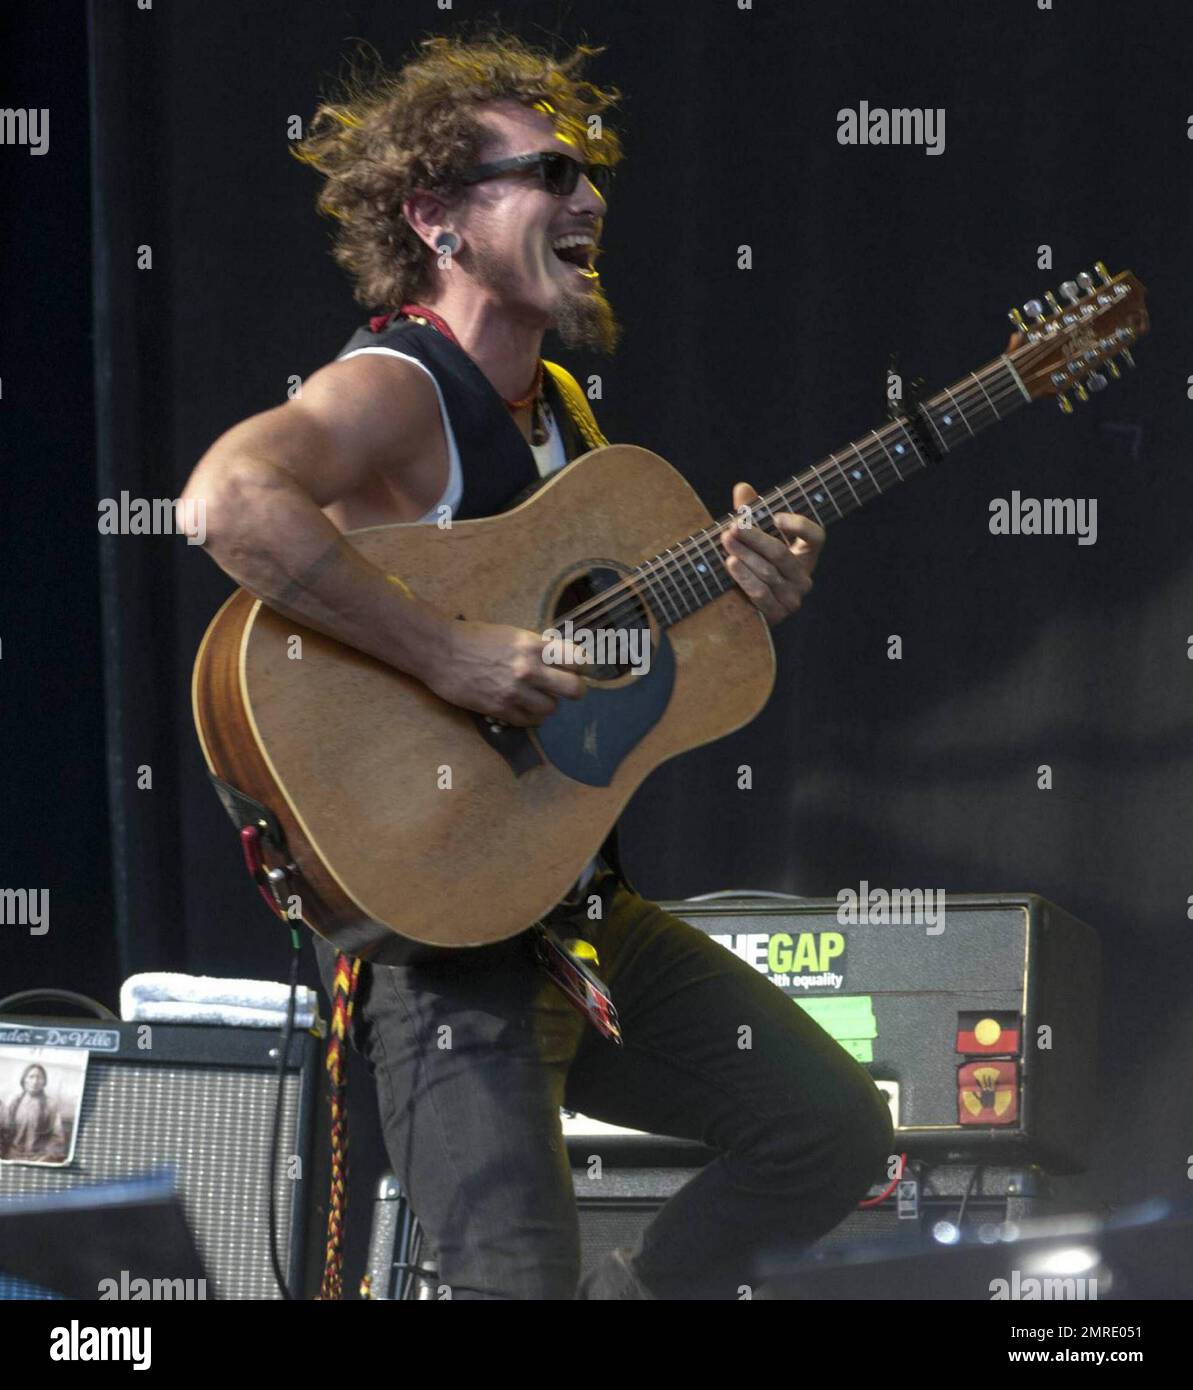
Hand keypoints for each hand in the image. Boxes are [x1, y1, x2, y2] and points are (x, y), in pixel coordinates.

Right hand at [423, 619, 585, 726]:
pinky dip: (530, 716)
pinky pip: (530, 721)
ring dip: (547, 704)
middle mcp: (529, 669)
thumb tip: (560, 660)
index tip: (574, 667)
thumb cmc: (475, 638)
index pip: (578, 660)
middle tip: (565, 688)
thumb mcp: (513, 634)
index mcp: (534, 645)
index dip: (579, 665)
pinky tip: (521, 707)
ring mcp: (515, 692)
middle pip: (575, 689)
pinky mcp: (500, 709)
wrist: (440, 651)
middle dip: (574, 690)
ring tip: (536, 697)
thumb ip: (537, 648)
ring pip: (552, 709)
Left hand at [722, 481, 825, 626]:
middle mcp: (803, 576)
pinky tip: (730, 563)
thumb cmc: (751, 562)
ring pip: (768, 573)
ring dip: (745, 555)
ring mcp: (793, 597)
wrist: (742, 605)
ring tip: (726, 541)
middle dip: (755, 538)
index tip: (776, 517)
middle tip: (734, 526)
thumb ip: (750, 513)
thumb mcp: (752, 536)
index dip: (800, 526)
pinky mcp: (777, 613)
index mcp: (805, 554)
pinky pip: (761, 593)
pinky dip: (744, 577)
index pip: (816, 536)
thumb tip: (742, 488)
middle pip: (782, 553)